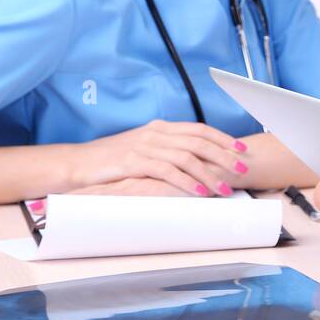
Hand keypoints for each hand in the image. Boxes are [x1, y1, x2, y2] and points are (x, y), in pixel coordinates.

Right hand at [70, 120, 248, 196]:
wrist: (77, 164)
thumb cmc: (109, 161)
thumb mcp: (140, 149)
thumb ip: (164, 150)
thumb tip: (190, 161)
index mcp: (159, 128)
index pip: (199, 129)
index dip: (223, 138)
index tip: (241, 148)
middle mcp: (155, 133)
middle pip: (199, 141)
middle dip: (224, 155)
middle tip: (242, 168)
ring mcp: (145, 146)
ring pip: (187, 156)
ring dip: (209, 173)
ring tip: (225, 187)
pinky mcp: (134, 161)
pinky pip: (167, 170)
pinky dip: (187, 181)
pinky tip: (200, 191)